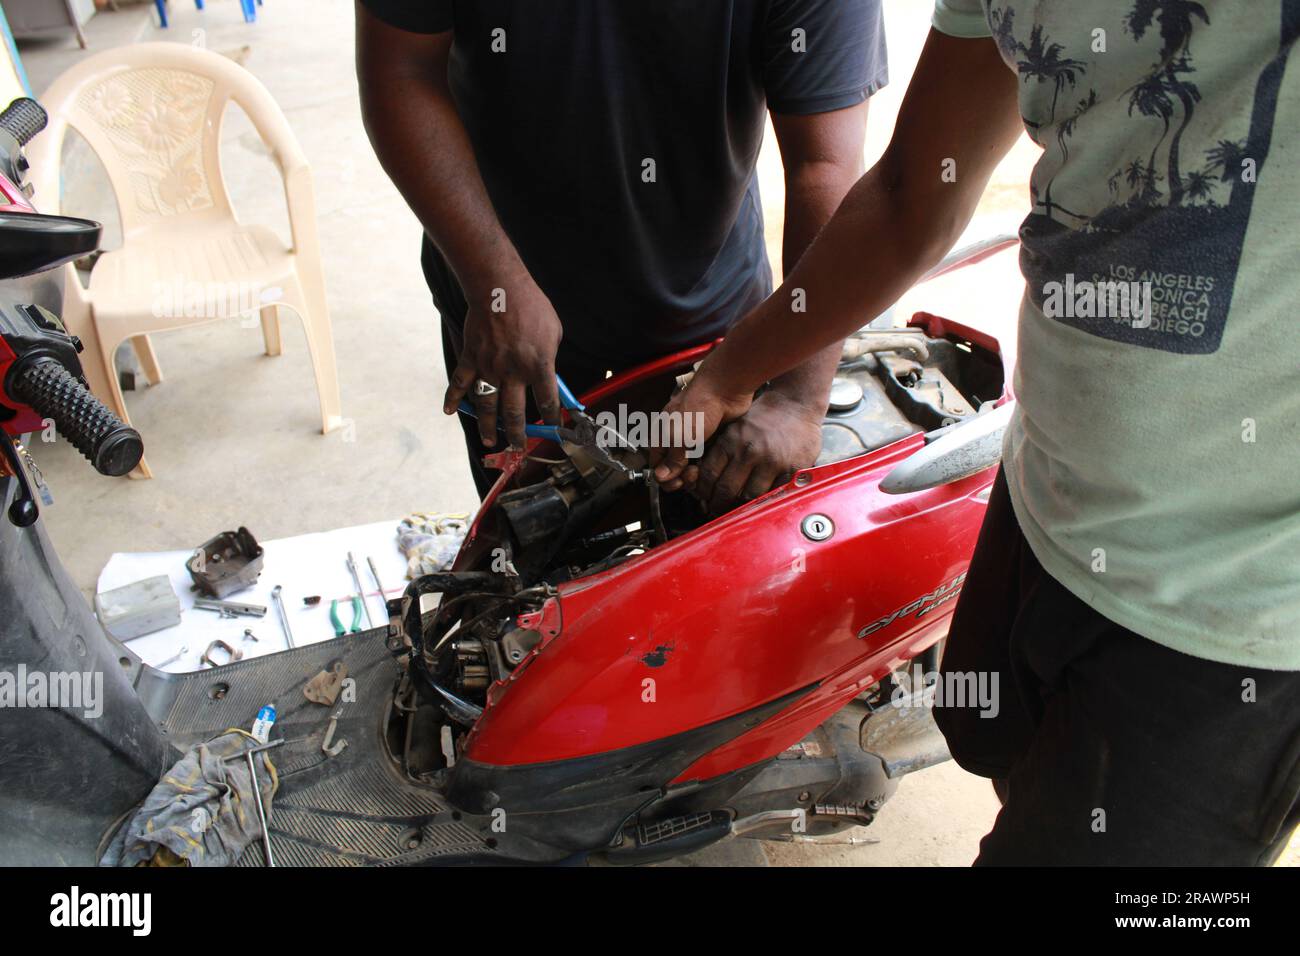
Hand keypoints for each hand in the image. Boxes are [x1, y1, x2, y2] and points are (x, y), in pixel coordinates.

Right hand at [442, 274, 562, 448]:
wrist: (499, 288)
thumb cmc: (531, 307)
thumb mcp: (554, 332)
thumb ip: (550, 357)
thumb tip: (549, 375)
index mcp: (539, 365)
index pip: (548, 401)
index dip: (553, 418)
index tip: (555, 428)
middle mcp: (513, 372)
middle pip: (515, 413)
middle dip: (517, 434)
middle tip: (518, 447)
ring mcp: (489, 367)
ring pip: (487, 405)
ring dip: (488, 426)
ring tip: (490, 440)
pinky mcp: (471, 358)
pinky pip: (460, 382)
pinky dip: (453, 397)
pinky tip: (449, 410)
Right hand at [649, 354, 756, 488]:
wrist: (725, 389)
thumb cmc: (698, 407)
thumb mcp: (679, 436)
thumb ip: (671, 459)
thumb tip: (661, 477)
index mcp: (661, 436)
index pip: (656, 466)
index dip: (666, 478)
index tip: (678, 481)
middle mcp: (675, 439)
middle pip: (674, 469)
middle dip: (682, 477)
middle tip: (693, 473)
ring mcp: (693, 440)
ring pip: (690, 467)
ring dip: (696, 474)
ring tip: (702, 469)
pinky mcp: (710, 440)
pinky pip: (706, 460)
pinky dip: (708, 466)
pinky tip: (713, 465)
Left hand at [677, 390, 822, 513]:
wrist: (796, 405)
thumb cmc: (762, 418)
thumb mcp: (735, 428)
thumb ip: (720, 452)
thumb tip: (702, 482)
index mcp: (731, 440)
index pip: (709, 476)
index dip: (704, 493)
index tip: (705, 499)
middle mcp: (750, 451)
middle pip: (727, 491)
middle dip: (719, 505)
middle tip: (719, 510)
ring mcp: (772, 462)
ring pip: (750, 497)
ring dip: (743, 506)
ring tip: (739, 507)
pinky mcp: (792, 469)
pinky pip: (774, 495)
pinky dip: (766, 501)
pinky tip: (762, 500)